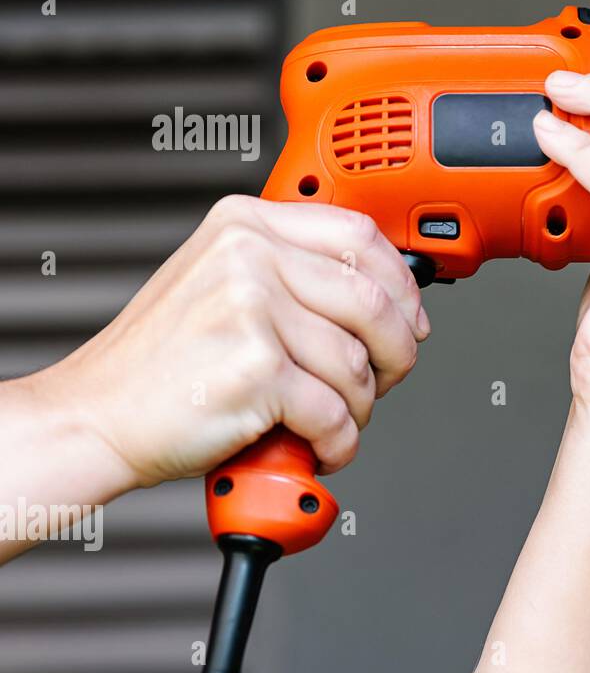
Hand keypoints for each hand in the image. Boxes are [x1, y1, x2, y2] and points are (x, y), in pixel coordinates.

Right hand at [28, 195, 428, 489]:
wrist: (95, 416)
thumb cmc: (163, 362)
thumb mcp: (220, 283)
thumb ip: (292, 274)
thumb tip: (385, 298)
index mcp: (246, 225)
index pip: (359, 237)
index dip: (401, 285)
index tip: (412, 319)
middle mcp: (249, 256)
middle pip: (374, 300)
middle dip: (397, 352)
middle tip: (387, 380)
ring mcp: (251, 309)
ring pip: (357, 363)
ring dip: (360, 406)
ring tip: (335, 420)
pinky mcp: (256, 369)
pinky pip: (334, 411)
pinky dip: (339, 441)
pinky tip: (321, 447)